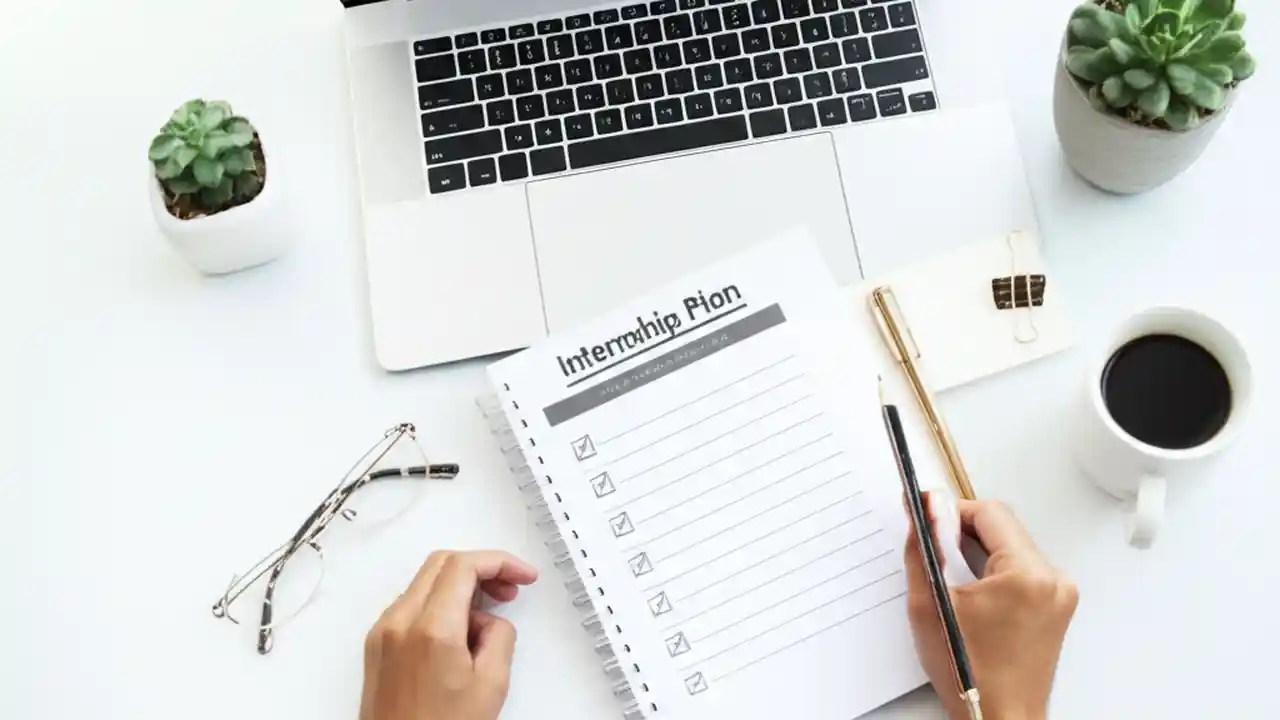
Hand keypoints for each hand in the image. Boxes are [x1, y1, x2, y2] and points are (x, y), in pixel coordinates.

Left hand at [360, 550, 538, 719]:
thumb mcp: (491, 685)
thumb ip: (499, 637)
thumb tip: (492, 621)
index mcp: (430, 629)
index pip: (464, 566)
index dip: (500, 561)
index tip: (522, 575)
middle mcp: (399, 622)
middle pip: (442, 564)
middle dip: (481, 568)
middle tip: (509, 588)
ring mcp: (383, 632)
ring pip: (425, 582)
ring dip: (460, 587)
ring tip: (488, 619)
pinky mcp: (377, 645)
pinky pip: (411, 606)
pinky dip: (440, 605)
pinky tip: (461, 631)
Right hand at [905, 498, 1077, 719]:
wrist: (1000, 717)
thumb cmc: (968, 672)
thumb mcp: (929, 604)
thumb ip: (923, 548)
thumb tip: (924, 509)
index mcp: (1027, 575)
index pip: (989, 512)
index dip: (953, 511)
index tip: (929, 518)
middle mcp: (1053, 579)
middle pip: (1004, 529)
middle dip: (965, 535)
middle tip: (937, 556)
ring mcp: (1060, 594)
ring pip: (1014, 549)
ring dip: (982, 555)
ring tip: (955, 584)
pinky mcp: (1058, 606)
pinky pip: (1025, 571)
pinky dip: (998, 574)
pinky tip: (976, 598)